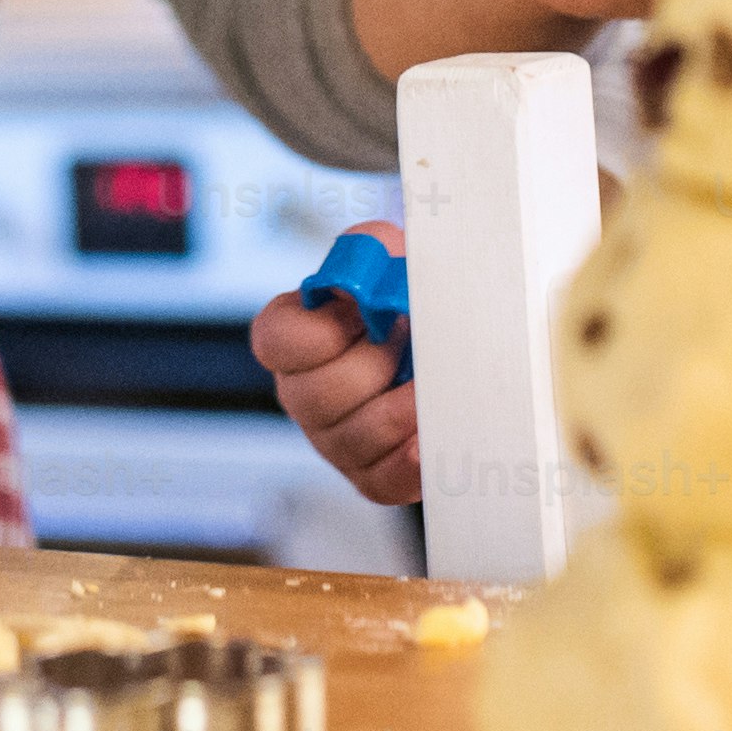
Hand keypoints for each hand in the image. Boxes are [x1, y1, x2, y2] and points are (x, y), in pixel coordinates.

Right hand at [250, 217, 419, 503]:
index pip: (274, 341)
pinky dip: (410, 458)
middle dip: (370, 367)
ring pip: (350, 439)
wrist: (457, 343)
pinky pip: (381, 479)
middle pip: (314, 397)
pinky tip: (430, 434)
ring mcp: (334, 441)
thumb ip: (370, 250)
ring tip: (429, 384)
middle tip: (407, 344)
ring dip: (399, 409)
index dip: (319, 331)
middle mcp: (304, 394)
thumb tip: (364, 277)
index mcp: (295, 338)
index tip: (363, 314)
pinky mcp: (371, 476)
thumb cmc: (411, 298)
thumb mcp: (389, 256)